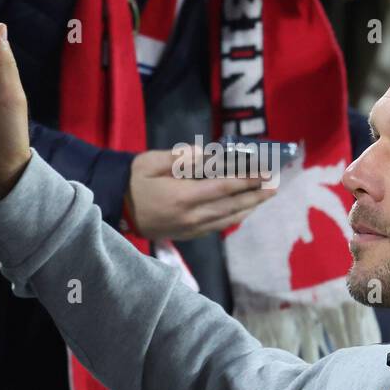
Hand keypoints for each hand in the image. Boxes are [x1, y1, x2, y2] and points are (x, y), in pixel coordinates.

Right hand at [126, 147, 274, 240]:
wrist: (114, 208)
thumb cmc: (132, 180)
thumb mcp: (151, 162)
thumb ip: (182, 158)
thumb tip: (210, 155)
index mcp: (183, 196)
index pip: (223, 187)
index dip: (246, 180)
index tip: (264, 172)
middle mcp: (191, 216)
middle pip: (231, 206)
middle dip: (255, 195)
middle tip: (274, 185)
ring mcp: (190, 228)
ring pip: (227, 219)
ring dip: (248, 207)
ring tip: (265, 197)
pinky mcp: (187, 235)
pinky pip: (217, 227)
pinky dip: (234, 218)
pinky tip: (243, 210)